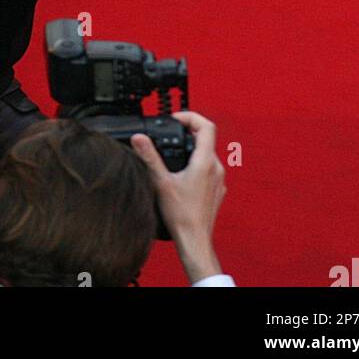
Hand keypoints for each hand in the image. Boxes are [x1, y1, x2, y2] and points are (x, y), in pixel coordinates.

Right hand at [130, 111, 226, 283]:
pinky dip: (196, 164)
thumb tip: (139, 138)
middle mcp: (216, 169)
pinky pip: (209, 169)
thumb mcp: (160, 182)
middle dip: (188, 132)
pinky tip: (182, 175)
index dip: (190, 116)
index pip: (206, 126)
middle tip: (171, 134)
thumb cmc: (181, 216)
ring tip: (174, 154)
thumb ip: (149, 157)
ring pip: (208, 154)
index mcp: (205, 162)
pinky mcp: (217, 190)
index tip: (176, 119)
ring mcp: (218, 180)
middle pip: (206, 138)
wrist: (195, 241)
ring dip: (192, 149)